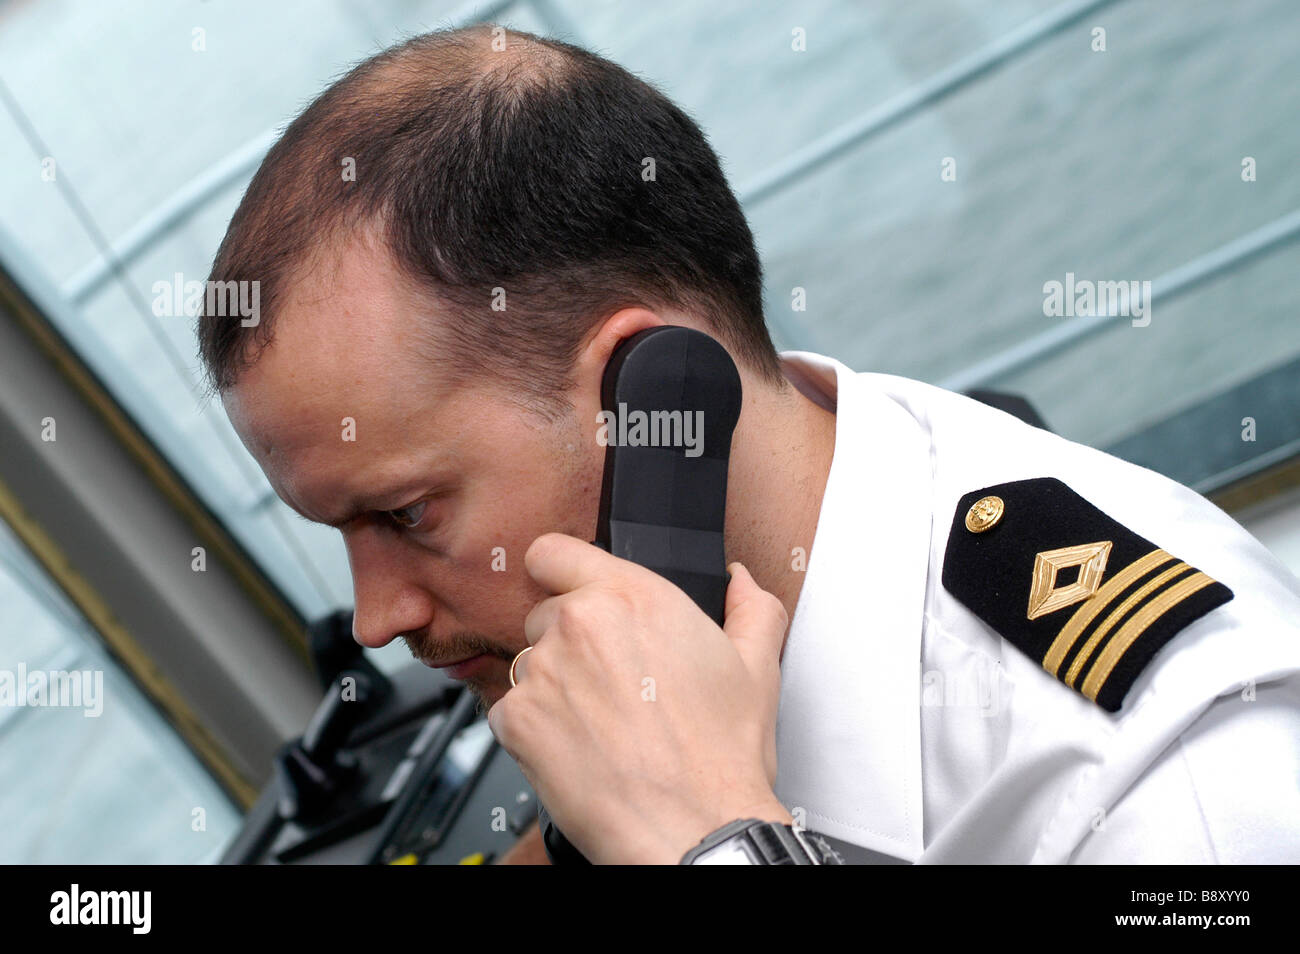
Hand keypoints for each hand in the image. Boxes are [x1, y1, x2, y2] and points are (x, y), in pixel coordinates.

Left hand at [487, 532, 791, 863]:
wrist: (694, 828)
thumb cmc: (721, 756)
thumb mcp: (758, 668)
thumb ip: (752, 607)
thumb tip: (741, 581)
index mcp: (632, 597)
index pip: (553, 551)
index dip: (560, 573)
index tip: (569, 594)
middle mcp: (579, 623)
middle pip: (543, 612)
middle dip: (569, 640)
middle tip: (609, 682)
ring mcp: (542, 671)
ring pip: (528, 662)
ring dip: (553, 685)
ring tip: (600, 723)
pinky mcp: (516, 720)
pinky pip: (510, 710)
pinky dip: (535, 729)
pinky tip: (578, 748)